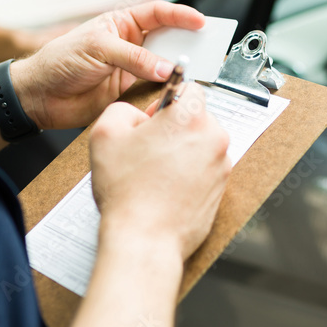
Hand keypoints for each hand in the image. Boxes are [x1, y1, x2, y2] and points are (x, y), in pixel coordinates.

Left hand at [11, 1, 203, 129]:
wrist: (41, 96)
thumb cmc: (59, 61)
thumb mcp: (98, 49)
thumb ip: (133, 58)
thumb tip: (164, 68)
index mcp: (122, 24)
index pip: (158, 14)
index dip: (181, 16)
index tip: (200, 22)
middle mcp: (131, 45)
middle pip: (168, 40)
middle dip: (187, 43)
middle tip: (206, 48)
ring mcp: (132, 69)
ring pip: (165, 67)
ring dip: (178, 69)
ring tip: (194, 71)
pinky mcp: (130, 93)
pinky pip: (155, 90)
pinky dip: (166, 92)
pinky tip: (174, 91)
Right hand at [88, 84, 230, 258]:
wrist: (145, 238)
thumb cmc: (128, 192)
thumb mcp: (104, 134)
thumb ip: (122, 109)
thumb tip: (137, 115)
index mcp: (190, 117)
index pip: (189, 87)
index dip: (167, 99)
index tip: (155, 117)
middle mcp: (213, 138)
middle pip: (197, 118)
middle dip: (175, 128)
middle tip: (149, 149)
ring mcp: (221, 165)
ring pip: (202, 145)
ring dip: (183, 152)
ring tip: (156, 173)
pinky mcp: (222, 189)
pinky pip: (206, 170)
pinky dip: (190, 174)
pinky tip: (167, 188)